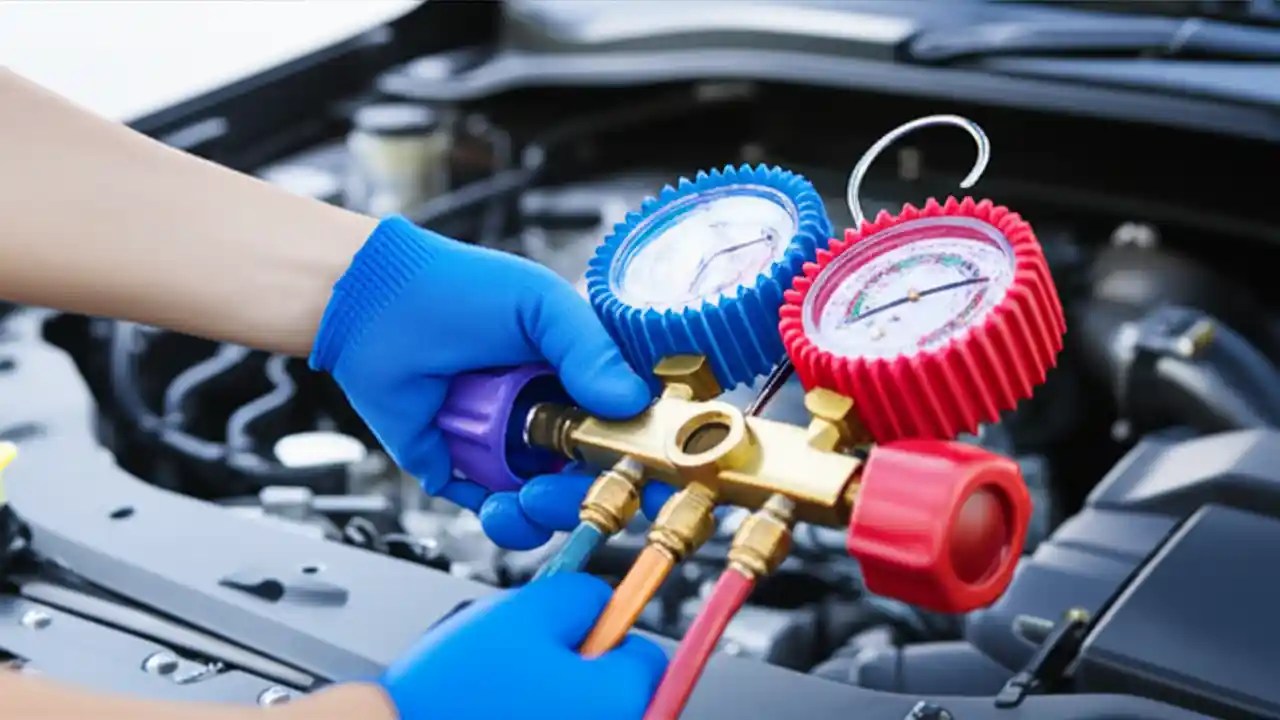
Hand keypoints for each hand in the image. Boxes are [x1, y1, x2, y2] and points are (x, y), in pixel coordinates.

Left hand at [310, 216, 651, 547]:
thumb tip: (633, 401)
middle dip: (587, 493)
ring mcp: (510, 444)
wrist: (374, 305)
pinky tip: (498, 505)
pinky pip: (495, 508)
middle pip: (593, 475)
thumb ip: (590, 350)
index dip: (642, 454)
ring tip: (527, 499)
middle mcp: (553, 413)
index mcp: (582, 373)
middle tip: (566, 487)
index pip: (630, 426)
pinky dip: (502, 516)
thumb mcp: (541, 304)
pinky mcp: (465, 468)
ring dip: (544, 512)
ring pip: (548, 500)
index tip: (648, 475)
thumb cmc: (458, 288)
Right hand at [379, 573, 666, 719]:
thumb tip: (600, 600)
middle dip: (580, 670)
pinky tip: (496, 714)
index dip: (604, 634)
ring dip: (555, 697)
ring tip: (504, 693)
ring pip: (581, 710)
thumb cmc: (456, 692)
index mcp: (622, 699)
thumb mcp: (525, 612)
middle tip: (527, 665)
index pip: (645, 654)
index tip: (570, 633)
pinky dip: (535, 718)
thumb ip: (580, 595)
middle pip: (617, 690)